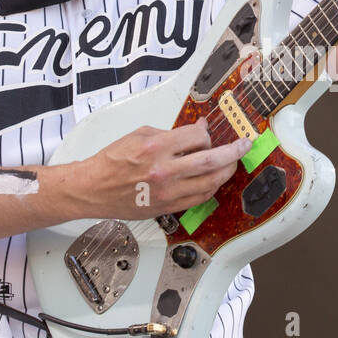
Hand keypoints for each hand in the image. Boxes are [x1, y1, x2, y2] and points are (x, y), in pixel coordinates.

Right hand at [73, 119, 251, 217]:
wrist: (92, 188)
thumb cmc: (112, 161)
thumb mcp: (139, 135)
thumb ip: (171, 133)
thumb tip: (197, 131)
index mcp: (156, 148)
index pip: (197, 137)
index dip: (206, 134)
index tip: (206, 133)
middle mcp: (163, 170)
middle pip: (210, 161)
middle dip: (233, 151)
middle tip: (244, 145)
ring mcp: (167, 192)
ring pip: (209, 183)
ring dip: (225, 172)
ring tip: (230, 164)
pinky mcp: (167, 207)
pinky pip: (198, 198)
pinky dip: (210, 188)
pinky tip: (213, 180)